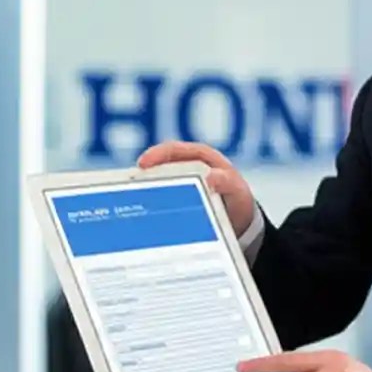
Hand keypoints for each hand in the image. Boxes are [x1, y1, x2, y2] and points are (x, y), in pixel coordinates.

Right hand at [137, 141, 256, 235]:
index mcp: (200, 157)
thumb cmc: (237, 199)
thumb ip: (226, 182)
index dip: (157, 155)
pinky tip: (141, 215)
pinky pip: (160, 198)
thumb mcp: (236, 190)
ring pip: (156, 182)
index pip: (174, 150)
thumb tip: (210, 177)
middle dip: (144, 173)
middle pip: (159, 166)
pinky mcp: (176, 200)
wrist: (241, 221)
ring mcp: (179, 184)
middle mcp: (185, 167)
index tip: (143, 164)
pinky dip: (150, 203)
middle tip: (130, 185)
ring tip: (131, 200)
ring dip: (144, 188)